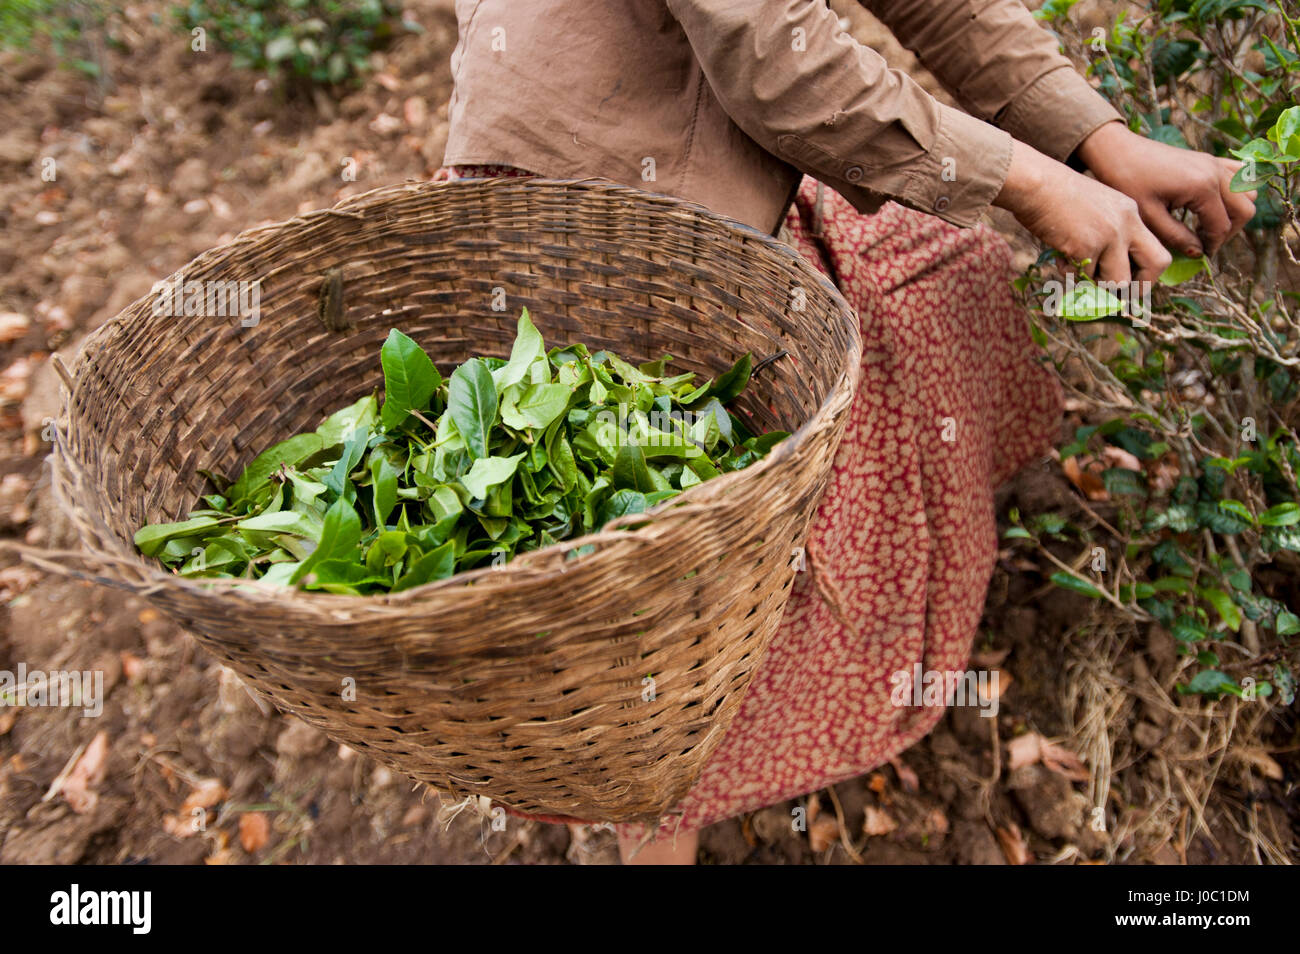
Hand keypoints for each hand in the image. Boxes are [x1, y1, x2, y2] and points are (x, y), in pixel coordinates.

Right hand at [994, 139, 1171, 284]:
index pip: (1157, 250)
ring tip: (1078, 268)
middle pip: (1158, 263)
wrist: (1035, 183)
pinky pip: (1083, 277)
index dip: (1146, 273)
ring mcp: (1109, 235)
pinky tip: (1059, 257)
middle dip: (1141, 287)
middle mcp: (1127, 223)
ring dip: (1098, 284)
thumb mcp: (1095, 210)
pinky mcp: (1087, 246)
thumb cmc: (1055, 196)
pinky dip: (1069, 274)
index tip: (1129, 283)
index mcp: (1131, 213)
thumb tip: (1106, 272)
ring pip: (1118, 281)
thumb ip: (1107, 235)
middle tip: (1121, 297)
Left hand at [1076, 121, 1255, 257]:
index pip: (1221, 226)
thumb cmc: (1127, 182)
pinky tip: (1210, 206)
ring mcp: (1214, 163)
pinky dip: (1233, 194)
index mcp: (1203, 187)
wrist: (1117, 151)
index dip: (1212, 246)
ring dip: (1233, 213)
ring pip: (1247, 193)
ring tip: (1204, 226)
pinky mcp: (1208, 159)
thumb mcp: (1149, 216)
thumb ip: (1177, 237)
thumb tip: (1199, 252)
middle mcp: (1215, 172)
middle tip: (1205, 244)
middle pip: (1244, 210)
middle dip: (1228, 232)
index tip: (1199, 257)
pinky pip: (1237, 176)